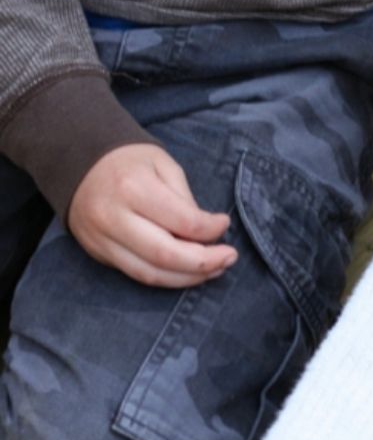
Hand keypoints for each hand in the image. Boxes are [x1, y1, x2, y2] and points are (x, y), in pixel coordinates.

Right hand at [67, 143, 238, 287]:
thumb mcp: (162, 164)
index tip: (224, 224)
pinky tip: (188, 272)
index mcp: (133, 187)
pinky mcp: (98, 252)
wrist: (77, 161)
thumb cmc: (128, 161)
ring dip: (188, 277)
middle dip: (205, 263)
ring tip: (215, 270)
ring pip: (151, 274)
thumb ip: (185, 198)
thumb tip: (207, 232)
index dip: (211, 229)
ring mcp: (102, 239)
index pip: (183, 222)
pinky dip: (167, 278)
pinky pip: (137, 275)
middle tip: (229, 258)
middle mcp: (113, 217)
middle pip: (166, 255)